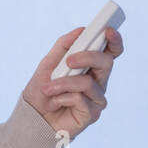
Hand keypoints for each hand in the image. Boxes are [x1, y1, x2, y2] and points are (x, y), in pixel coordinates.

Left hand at [22, 25, 122, 140]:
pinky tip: (54, 103)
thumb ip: (64, 46)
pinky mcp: (92, 113)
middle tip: (68, 61)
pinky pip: (80, 98)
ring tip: (47, 90)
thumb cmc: (42, 90)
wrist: (33, 117)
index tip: (108, 30)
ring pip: (88, 82)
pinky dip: (61, 98)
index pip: (110, 51)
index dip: (114, 40)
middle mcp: (98, 81)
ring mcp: (96, 98)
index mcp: (90, 67)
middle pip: (106, 62)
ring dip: (63, 84)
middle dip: (87, 57)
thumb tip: (81, 30)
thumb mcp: (48, 63)